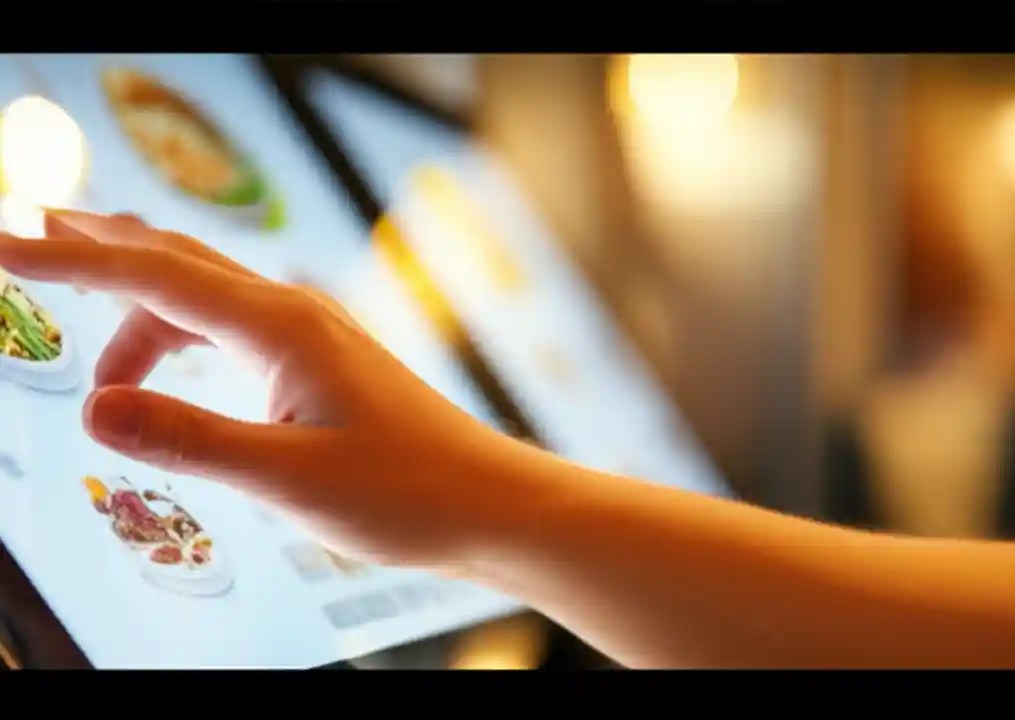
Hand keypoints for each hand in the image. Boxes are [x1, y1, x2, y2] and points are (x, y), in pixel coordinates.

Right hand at [0, 210, 552, 570]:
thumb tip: (94, 409)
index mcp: (281, 328)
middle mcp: (295, 315)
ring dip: (140, 321)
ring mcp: (313, 335)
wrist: (488, 503)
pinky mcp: (323, 363)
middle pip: (176, 264)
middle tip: (26, 245)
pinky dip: (183, 341)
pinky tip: (169, 371)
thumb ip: (188, 439)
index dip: (66, 260)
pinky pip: (234, 331)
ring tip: (101, 379)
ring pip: (205, 301)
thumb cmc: (407, 493)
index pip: (152, 276)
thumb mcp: (286, 478)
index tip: (0, 247)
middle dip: (97, 253)